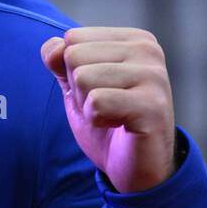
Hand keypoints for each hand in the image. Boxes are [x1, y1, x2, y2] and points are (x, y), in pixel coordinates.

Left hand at [40, 26, 175, 193]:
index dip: (73, 71)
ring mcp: (153, 76)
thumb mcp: (77, 87)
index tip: (99, 90)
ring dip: (87, 107)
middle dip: (79, 90)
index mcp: (134, 39)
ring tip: (112, 116)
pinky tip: (119, 126)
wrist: (137, 169)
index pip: (73, 38)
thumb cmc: (109, 123)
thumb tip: (53, 47)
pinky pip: (96, 102)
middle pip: (75, 56)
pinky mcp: (151, 105)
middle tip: (105, 108)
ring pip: (83, 78)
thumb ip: (61, 62)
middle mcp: (148, 50)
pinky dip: (96, 120)